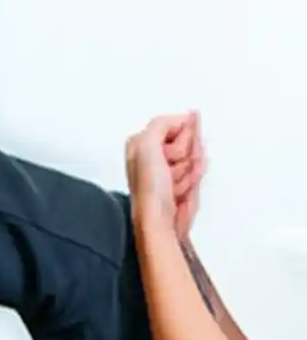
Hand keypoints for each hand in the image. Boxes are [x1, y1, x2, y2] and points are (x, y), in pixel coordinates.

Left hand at [125, 112, 200, 231]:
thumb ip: (161, 124)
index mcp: (141, 141)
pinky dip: (193, 179)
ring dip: (189, 170)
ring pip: (196, 155)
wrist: (160, 222)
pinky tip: (181, 189)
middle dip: (185, 154)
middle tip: (172, 169)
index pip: (176, 123)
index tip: (171, 151)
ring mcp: (169, 166)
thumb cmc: (149, 191)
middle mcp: (153, 151)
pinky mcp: (182, 179)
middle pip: (188, 139)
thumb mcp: (147, 146)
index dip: (180, 138)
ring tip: (174, 183)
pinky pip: (199, 170)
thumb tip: (182, 117)